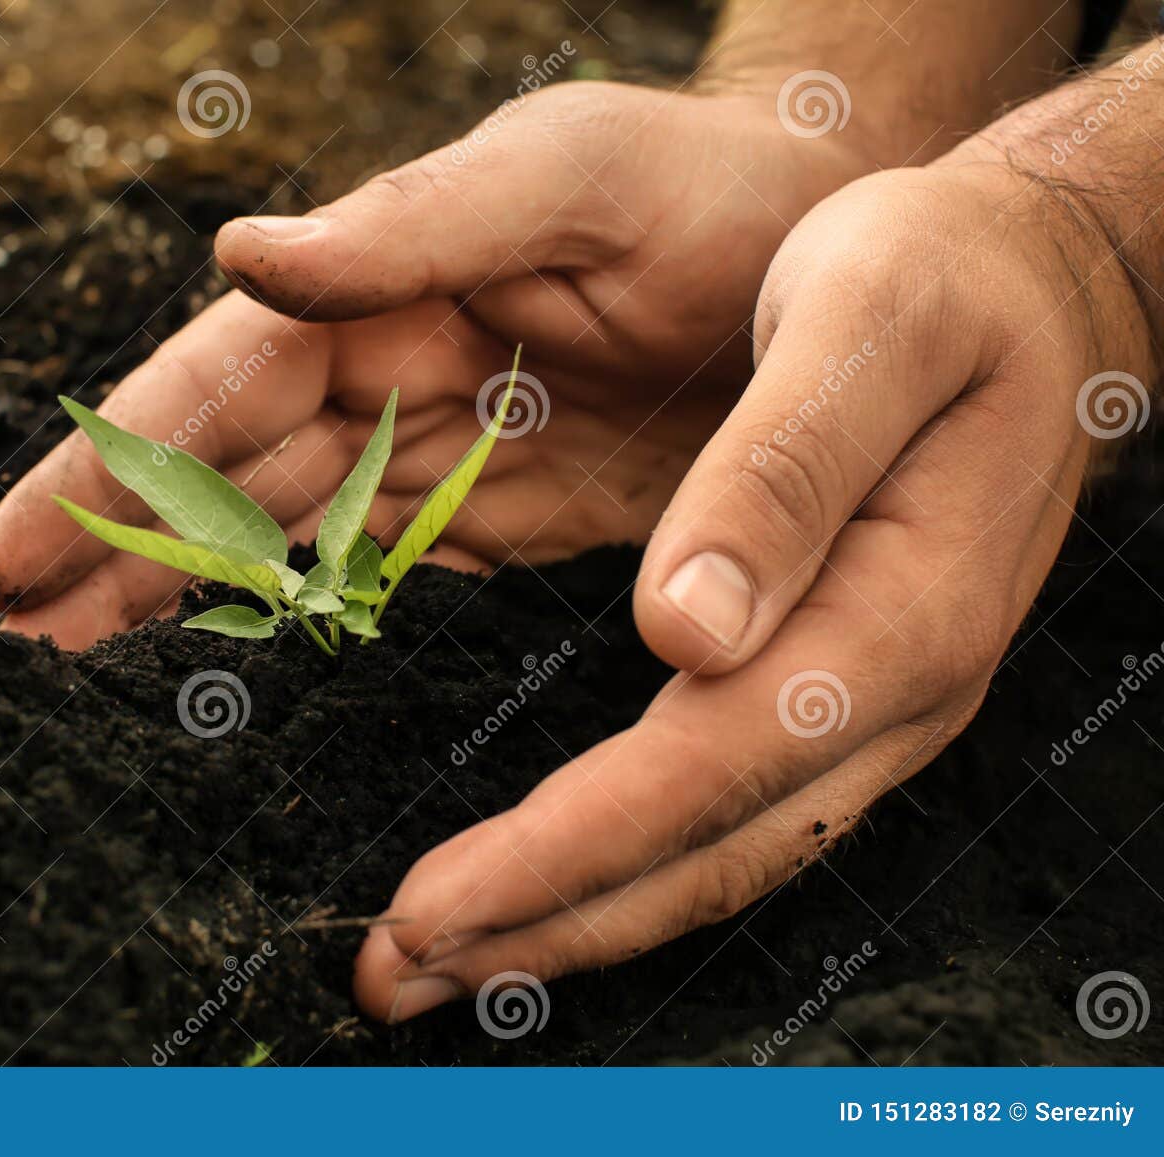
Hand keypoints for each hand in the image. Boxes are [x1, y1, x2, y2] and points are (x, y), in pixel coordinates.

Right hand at [0, 80, 871, 647]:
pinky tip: (218, 638)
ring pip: (274, 520)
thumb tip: (242, 255)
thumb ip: (414, 226)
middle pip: (219, 465)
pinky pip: (365, 559)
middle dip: (109, 538)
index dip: (108, 467)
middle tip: (2, 622)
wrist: (827, 235)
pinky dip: (285, 597)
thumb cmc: (699, 185)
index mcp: (383, 284)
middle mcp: (388, 363)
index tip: (5, 552)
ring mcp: (436, 440)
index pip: (216, 387)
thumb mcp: (563, 179)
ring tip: (65, 645)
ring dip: (172, 579)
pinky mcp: (495, 505)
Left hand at [353, 158, 1151, 1021]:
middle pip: (705, 853)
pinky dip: (622, 860)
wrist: (1044, 283)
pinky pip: (725, 809)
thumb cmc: (950, 277)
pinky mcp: (837, 682)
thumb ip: (783, 472)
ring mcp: (873, 701)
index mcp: (898, 609)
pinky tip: (544, 876)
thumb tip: (683, 631)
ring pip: (718, 856)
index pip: (704, 771)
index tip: (431, 910)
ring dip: (574, 917)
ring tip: (445, 960)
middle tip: (394, 976)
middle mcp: (893, 689)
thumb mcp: (868, 322)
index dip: (563, 852)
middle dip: (544, 925)